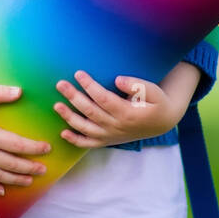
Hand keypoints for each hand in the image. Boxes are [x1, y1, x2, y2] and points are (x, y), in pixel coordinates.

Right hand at [0, 85, 52, 195]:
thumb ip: (0, 93)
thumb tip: (21, 91)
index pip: (16, 145)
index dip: (34, 148)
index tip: (47, 148)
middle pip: (10, 163)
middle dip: (29, 167)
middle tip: (44, 169)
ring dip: (14, 180)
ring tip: (29, 180)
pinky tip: (1, 191)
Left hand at [53, 70, 178, 148]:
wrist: (162, 123)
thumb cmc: (157, 103)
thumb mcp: (155, 92)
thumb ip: (137, 85)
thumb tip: (118, 80)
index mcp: (127, 113)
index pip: (103, 98)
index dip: (89, 86)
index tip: (78, 73)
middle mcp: (116, 126)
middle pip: (90, 111)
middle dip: (74, 97)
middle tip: (60, 84)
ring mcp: (111, 135)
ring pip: (86, 128)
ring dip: (69, 117)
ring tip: (57, 105)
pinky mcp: (108, 141)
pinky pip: (88, 143)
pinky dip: (75, 140)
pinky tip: (63, 132)